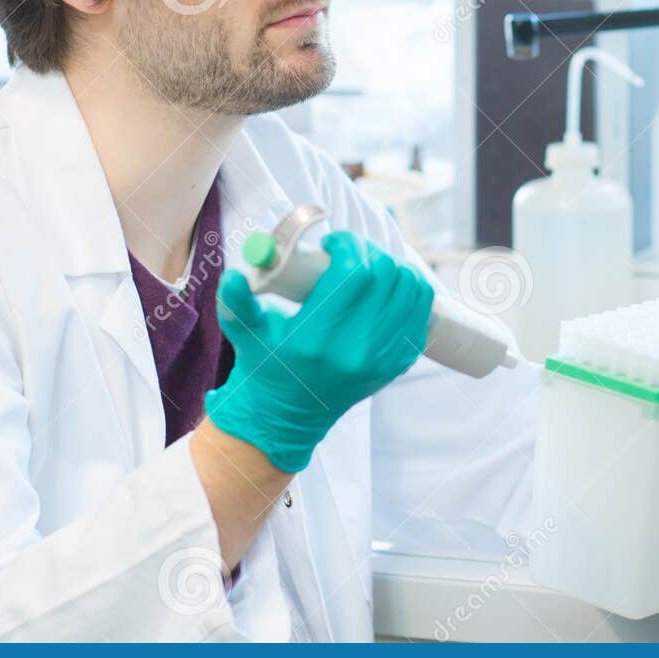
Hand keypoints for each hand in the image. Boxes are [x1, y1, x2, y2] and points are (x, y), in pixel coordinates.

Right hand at [208, 231, 432, 472]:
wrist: (288, 414)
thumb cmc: (265, 363)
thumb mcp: (245, 331)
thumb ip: (237, 301)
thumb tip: (236, 276)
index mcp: (316, 339)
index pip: (354, 274)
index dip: (348, 245)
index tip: (332, 243)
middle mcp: (355, 351)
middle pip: (386, 275)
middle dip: (369, 251)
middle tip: (349, 252)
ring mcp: (382, 359)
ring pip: (412, 288)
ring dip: (392, 266)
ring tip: (368, 268)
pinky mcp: (399, 362)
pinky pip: (423, 310)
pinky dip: (410, 289)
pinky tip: (386, 288)